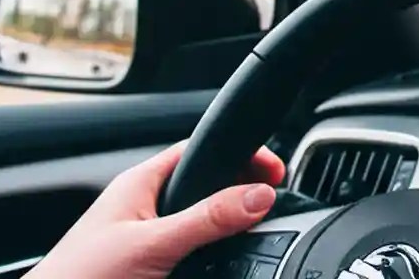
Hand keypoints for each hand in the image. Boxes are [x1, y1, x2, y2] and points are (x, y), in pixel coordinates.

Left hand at [25, 141, 284, 278]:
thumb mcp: (151, 245)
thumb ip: (206, 219)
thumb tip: (258, 195)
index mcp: (141, 184)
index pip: (201, 151)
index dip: (241, 154)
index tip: (277, 171)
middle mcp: (145, 209)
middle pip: (207, 189)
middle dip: (240, 195)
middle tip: (276, 205)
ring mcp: (147, 242)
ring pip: (202, 227)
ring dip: (228, 231)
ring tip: (260, 234)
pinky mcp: (150, 270)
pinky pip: (193, 256)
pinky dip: (215, 259)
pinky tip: (228, 264)